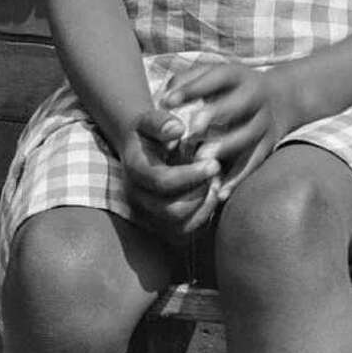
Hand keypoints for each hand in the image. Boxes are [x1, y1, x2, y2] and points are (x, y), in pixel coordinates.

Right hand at [120, 109, 220, 238]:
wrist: (142, 150)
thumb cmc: (151, 133)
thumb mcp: (150, 120)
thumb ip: (161, 121)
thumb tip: (177, 129)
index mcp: (135, 170)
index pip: (162, 182)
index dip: (192, 175)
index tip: (214, 163)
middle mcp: (138, 197)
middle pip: (171, 210)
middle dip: (200, 193)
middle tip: (217, 174)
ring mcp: (148, 214)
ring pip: (180, 225)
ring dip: (204, 206)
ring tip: (215, 183)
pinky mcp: (161, 225)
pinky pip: (186, 232)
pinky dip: (203, 216)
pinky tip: (210, 195)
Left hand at [163, 60, 298, 199]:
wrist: (283, 97)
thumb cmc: (232, 88)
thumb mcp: (214, 74)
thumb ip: (187, 81)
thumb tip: (164, 99)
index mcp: (238, 75)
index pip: (216, 77)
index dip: (192, 88)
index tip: (167, 102)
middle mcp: (256, 96)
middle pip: (238, 104)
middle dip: (216, 114)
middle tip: (193, 128)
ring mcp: (265, 122)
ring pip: (248, 135)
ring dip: (226, 146)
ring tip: (202, 158)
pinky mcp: (269, 144)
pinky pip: (254, 162)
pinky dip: (238, 177)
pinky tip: (219, 191)